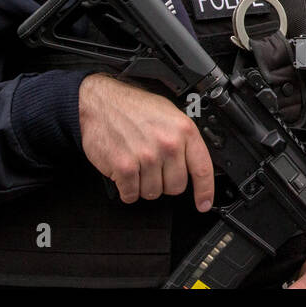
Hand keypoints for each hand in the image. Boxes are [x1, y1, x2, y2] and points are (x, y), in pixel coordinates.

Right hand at [78, 73, 214, 210]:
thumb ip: (184, 139)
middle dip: (165, 183)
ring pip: (153, 193)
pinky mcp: (124, 167)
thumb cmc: (134, 108)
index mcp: (184, 131)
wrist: (101, 103)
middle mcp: (168, 144)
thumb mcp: (170, 115)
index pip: (202, 169)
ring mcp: (147, 157)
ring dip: (144, 185)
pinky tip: (125, 173)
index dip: (205, 191)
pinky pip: (131, 195)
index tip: (203, 204)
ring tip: (138, 165)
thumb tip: (194, 163)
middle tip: (154, 168)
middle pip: (176, 186)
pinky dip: (127, 190)